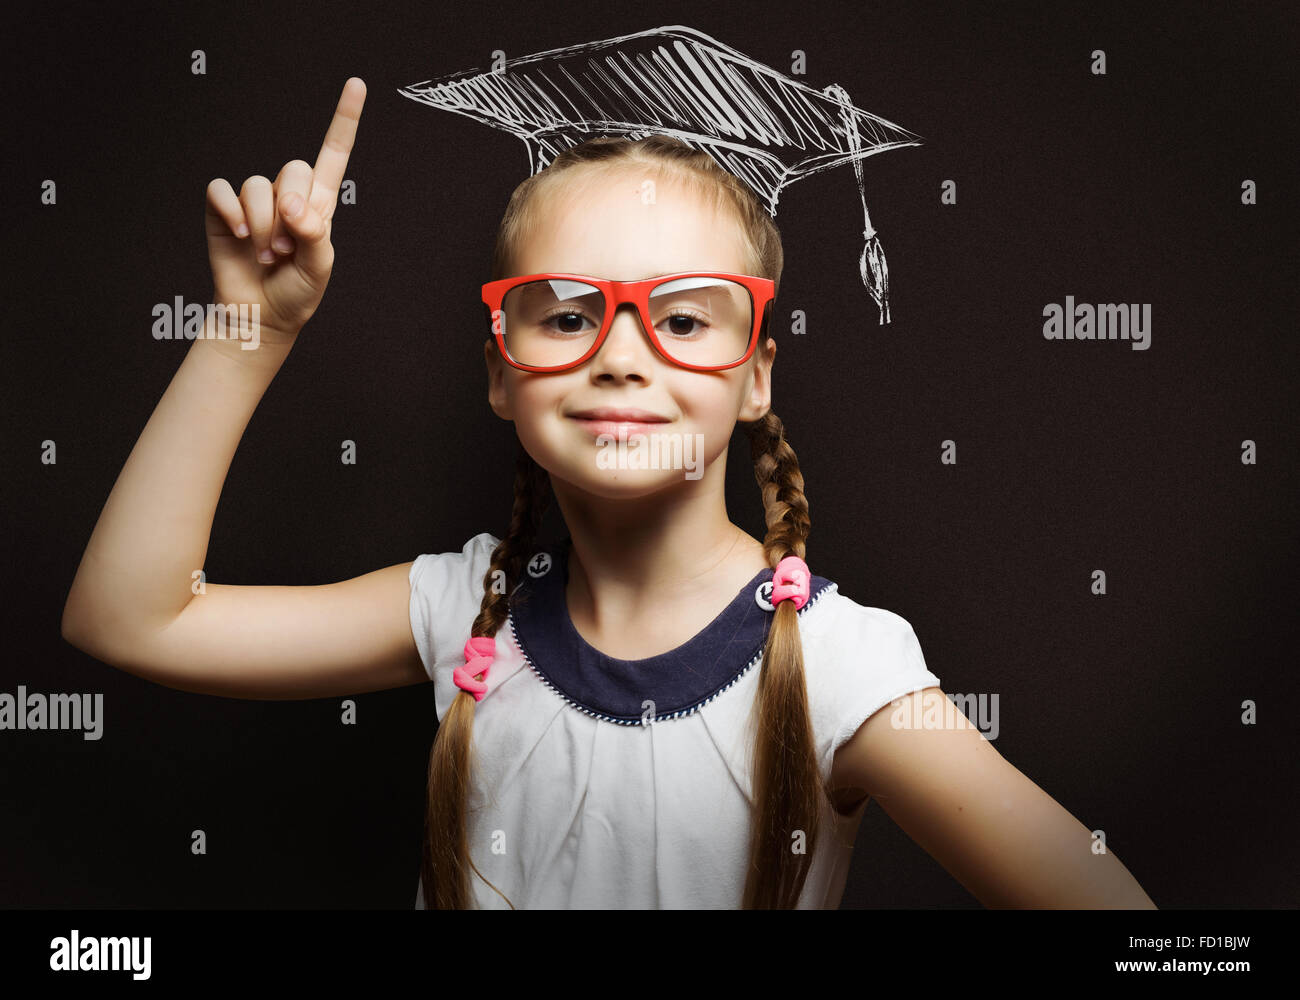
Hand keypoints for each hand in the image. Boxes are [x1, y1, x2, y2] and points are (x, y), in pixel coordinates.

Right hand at [203, 77, 365, 341]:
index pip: (334, 154)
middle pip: (293, 169)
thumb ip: (313, 234)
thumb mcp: (318, 268)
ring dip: (262, 224)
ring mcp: (254, 200)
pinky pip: (223, 190)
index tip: (356, 84)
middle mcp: (287, 194)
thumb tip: (292, 205)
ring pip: (257, 185)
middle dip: (290, 212)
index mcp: (319, 205)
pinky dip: (232, 213)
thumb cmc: (296, 292)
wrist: (260, 314)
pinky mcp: (224, 208)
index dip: (344, 119)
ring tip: (265, 254)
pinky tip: (238, 237)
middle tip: (285, 249)